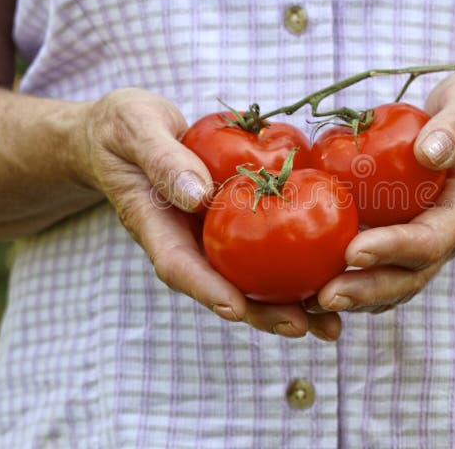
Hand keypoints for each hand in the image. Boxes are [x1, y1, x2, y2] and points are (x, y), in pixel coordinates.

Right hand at [78, 88, 340, 339]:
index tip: (236, 309)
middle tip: (302, 327)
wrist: (123, 131)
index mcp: (154, 223)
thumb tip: (197, 194)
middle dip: (260, 312)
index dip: (206, 289)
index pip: (177, 264)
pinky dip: (293, 265)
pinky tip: (331, 275)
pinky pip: (261, 247)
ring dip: (286, 302)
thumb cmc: (123, 127)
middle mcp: (184, 239)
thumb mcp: (135, 129)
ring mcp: (208, 235)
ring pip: (247, 277)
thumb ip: (162, 159)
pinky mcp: (230, 223)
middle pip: (221, 285)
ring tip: (329, 323)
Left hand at [305, 71, 454, 313]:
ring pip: (393, 281)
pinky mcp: (404, 235)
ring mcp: (425, 239)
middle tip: (325, 297)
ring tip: (309, 304)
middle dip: (368, 289)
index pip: (432, 239)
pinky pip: (379, 267)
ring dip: (355, 297)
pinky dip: (349, 280)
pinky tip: (311, 287)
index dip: (394, 249)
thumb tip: (428, 153)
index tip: (355, 251)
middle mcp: (447, 233)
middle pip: (410, 275)